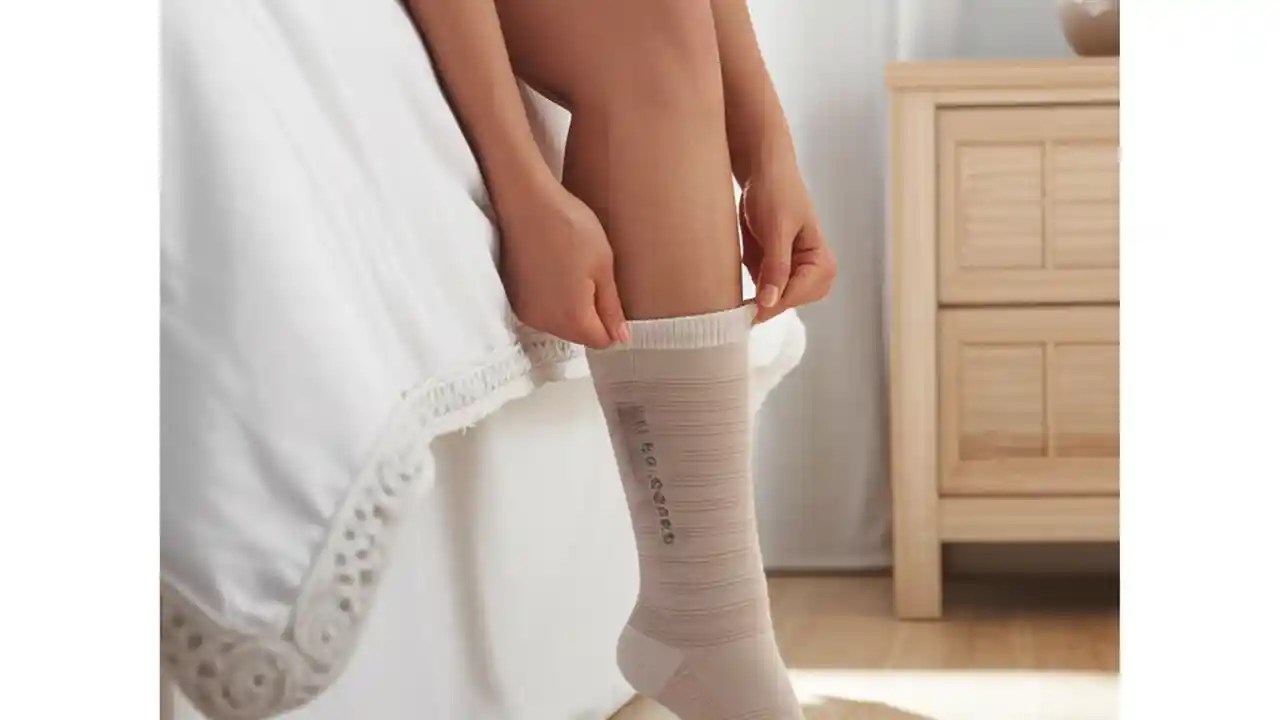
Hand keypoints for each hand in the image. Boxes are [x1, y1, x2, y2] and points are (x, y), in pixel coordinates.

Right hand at [496, 177, 627, 348]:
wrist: (526, 201)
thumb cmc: (569, 226)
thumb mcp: (603, 265)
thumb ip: (611, 307)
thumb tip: (620, 336)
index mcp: (573, 318)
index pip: (601, 340)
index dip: (613, 323)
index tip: (613, 298)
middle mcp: (545, 322)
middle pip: (579, 335)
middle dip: (591, 316)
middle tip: (594, 276)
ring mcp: (526, 310)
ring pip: (559, 323)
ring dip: (570, 307)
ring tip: (572, 270)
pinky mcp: (514, 296)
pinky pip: (541, 309)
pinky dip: (551, 297)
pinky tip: (554, 270)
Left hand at [739, 160, 836, 323]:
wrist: (760, 169)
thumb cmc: (776, 190)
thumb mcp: (776, 228)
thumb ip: (775, 267)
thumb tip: (769, 303)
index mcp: (821, 259)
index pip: (801, 293)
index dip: (777, 303)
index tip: (754, 310)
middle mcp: (809, 269)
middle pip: (791, 301)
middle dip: (769, 301)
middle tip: (745, 301)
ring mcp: (790, 269)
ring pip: (773, 297)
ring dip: (758, 292)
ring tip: (744, 275)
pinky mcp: (772, 265)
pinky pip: (760, 286)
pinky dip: (750, 281)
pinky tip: (744, 265)